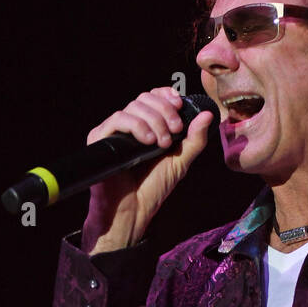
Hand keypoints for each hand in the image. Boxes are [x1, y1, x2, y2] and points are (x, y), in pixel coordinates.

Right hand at [81, 87, 213, 253]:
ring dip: (154, 121)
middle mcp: (129, 126)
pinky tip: (148, 141)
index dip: (165, 95)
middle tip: (174, 131)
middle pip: (144, 98)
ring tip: (161, 143)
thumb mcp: (180, 161)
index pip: (152, 97)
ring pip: (133, 106)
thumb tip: (207, 115)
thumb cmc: (152, 189)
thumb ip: (194, 139)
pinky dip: (137, 126)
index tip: (179, 105)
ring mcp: (114, 131)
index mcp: (146, 126)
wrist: (133, 211)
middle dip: (164, 111)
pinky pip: (117, 119)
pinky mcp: (100, 138)